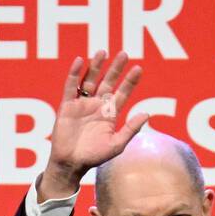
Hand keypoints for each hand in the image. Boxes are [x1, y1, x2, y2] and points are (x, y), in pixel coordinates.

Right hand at [39, 50, 148, 199]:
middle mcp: (96, 106)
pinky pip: (70, 86)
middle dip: (115, 69)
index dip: (130, 81)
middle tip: (124, 54)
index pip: (122, 93)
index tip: (138, 68)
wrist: (70, 164)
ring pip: (89, 80)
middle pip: (107, 82)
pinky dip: (74, 73)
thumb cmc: (94, 157)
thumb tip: (147, 114)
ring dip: (96, 66)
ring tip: (102, 52)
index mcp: (110, 114)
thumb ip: (131, 129)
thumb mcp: (117, 144)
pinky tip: (80, 61)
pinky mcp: (67, 105)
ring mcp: (81, 104)